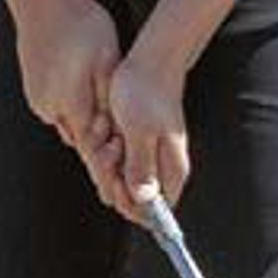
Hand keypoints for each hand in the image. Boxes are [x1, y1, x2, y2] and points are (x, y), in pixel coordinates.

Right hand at [10, 0, 118, 148]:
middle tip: (119, 122)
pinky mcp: (31, 87)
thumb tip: (113, 128)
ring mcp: (36, 97)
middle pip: (77, 136)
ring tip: (104, 100)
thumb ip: (107, 97)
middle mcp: (46, 105)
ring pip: (66, 122)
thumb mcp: (107, 58)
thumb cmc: (83, 25)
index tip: (124, 138)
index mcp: (66, 102)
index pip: (90, 144)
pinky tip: (85, 86)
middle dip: (97, 136)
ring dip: (83, 119)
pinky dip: (70, 106)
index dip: (109, 146)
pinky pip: (55, 108)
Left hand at [106, 50, 190, 224]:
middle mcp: (164, 170)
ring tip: (108, 132)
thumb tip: (142, 200)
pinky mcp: (138, 146)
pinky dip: (105, 148)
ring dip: (106, 161)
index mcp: (172, 172)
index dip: (130, 206)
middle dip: (113, 179)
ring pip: (121, 179)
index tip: (116, 181)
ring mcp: (150, 158)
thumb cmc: (148, 93)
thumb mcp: (140, 131)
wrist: (150, 62)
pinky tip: (105, 126)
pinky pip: (116, 161)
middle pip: (133, 199)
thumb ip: (140, 167)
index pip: (154, 214)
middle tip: (111, 147)